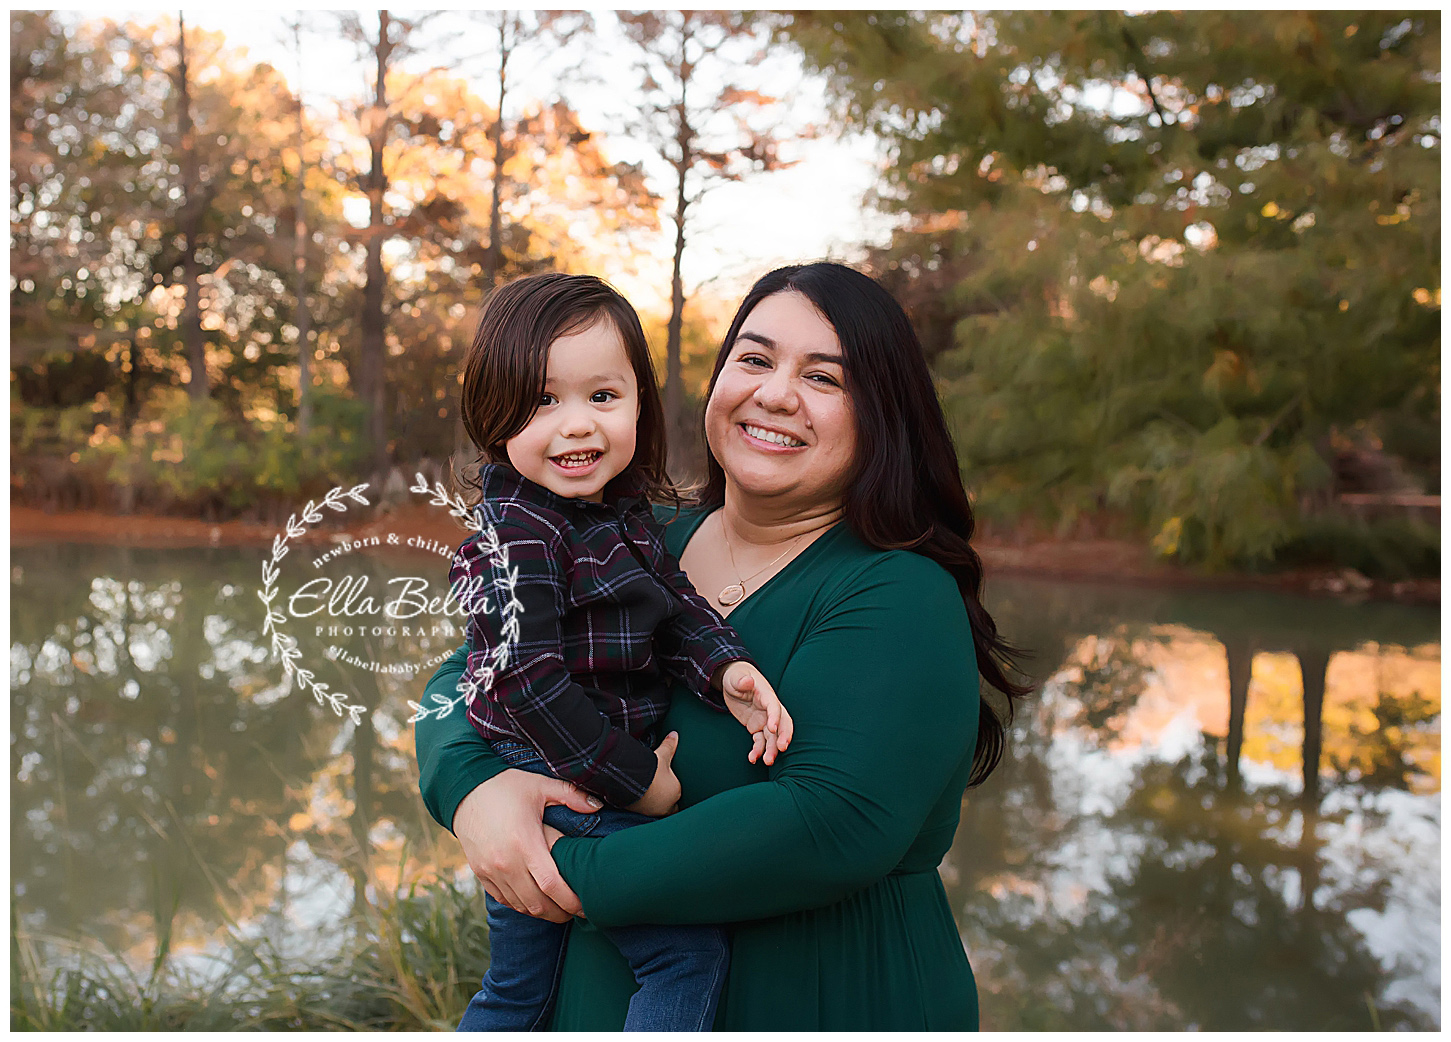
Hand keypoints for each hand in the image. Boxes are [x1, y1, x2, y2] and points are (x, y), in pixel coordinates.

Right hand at [451, 768, 599, 921]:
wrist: (464, 790)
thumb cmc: (505, 787)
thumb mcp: (539, 785)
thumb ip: (571, 795)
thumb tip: (598, 806)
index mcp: (524, 843)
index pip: (552, 885)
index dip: (571, 901)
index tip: (585, 905)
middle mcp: (506, 863)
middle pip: (538, 904)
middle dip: (560, 913)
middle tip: (577, 911)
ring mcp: (491, 871)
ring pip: (521, 906)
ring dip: (542, 912)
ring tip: (559, 908)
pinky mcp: (481, 874)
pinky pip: (505, 900)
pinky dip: (522, 905)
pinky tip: (535, 901)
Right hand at [625, 731, 681, 816]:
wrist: (631, 781)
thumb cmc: (650, 771)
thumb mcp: (662, 755)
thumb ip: (669, 746)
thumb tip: (674, 735)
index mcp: (675, 792)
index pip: (678, 794)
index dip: (673, 789)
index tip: (666, 784)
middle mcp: (666, 805)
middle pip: (669, 807)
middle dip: (665, 800)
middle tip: (659, 792)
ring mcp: (652, 812)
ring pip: (657, 811)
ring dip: (654, 806)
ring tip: (648, 797)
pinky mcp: (639, 814)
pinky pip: (643, 813)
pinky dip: (641, 808)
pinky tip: (638, 800)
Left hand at [718, 661, 793, 764]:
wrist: (735, 682)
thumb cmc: (736, 677)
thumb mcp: (735, 677)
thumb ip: (741, 680)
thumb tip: (747, 681)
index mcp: (766, 694)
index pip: (774, 706)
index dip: (775, 716)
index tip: (772, 728)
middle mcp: (768, 709)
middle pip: (782, 723)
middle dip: (784, 735)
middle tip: (782, 748)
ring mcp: (764, 719)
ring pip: (773, 736)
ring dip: (772, 749)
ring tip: (767, 761)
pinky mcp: (757, 727)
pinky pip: (760, 741)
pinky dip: (758, 750)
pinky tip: (753, 758)